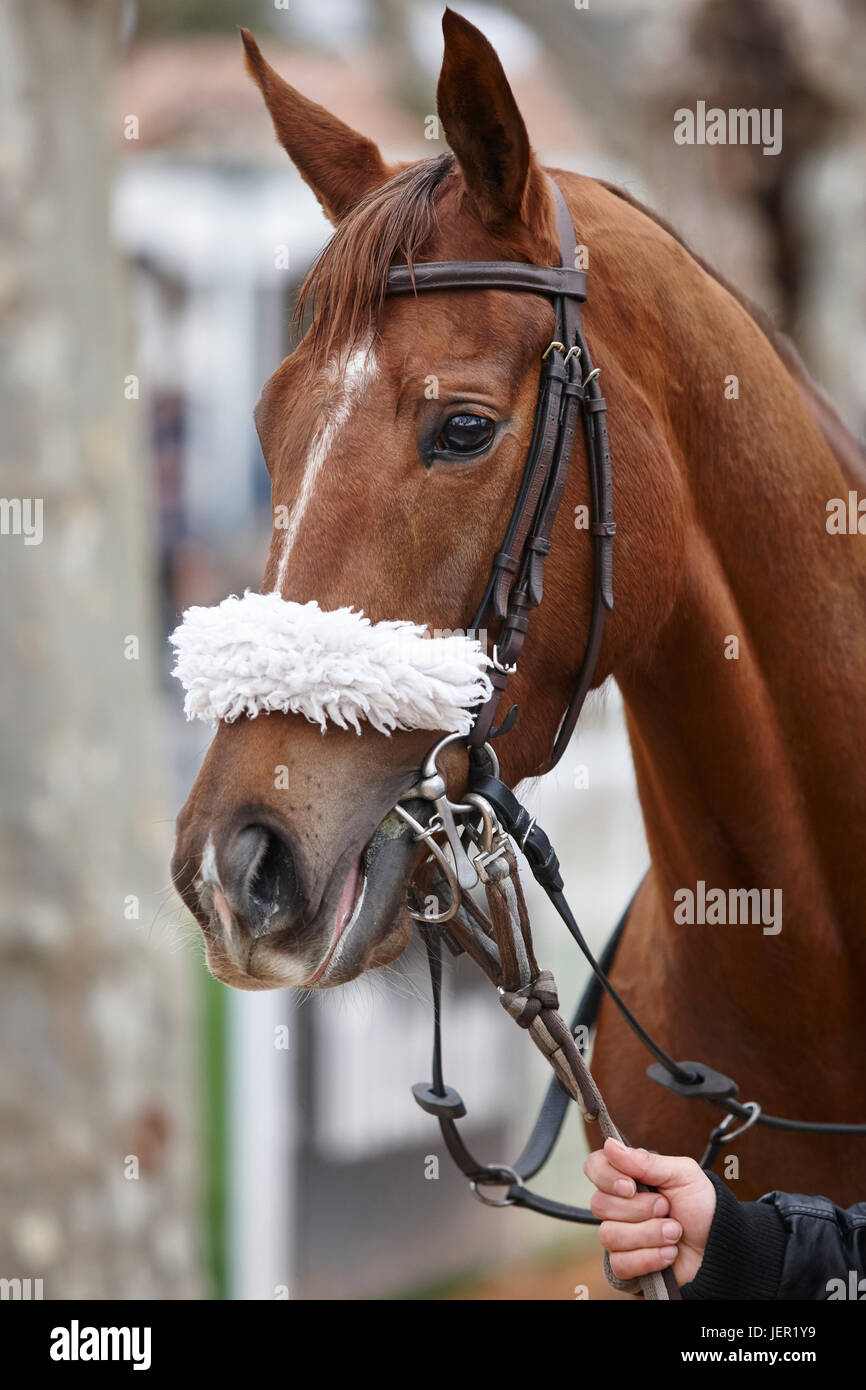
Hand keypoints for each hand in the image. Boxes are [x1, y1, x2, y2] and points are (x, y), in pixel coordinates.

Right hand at [583, 1138, 716, 1286]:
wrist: (720, 1247)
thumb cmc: (703, 1206)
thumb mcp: (683, 1174)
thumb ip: (646, 1162)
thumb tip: (610, 1144)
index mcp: (628, 1177)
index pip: (594, 1166)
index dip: (606, 1177)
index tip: (631, 1186)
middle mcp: (619, 1205)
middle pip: (600, 1204)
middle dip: (640, 1209)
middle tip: (667, 1208)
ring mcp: (621, 1236)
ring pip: (610, 1235)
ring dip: (649, 1234)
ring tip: (674, 1233)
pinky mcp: (626, 1266)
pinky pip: (620, 1263)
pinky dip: (649, 1258)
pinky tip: (668, 1254)